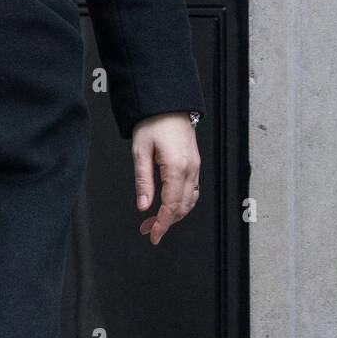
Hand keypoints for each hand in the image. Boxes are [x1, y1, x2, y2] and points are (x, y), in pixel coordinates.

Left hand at [131, 112, 200, 244]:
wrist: (168, 102)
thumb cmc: (153, 122)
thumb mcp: (141, 150)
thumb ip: (143, 181)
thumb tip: (143, 206)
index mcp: (177, 167)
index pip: (171, 206)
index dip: (162, 224)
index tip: (152, 235)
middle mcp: (190, 169)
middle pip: (182, 207)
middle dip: (166, 222)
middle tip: (147, 230)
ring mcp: (195, 166)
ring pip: (190, 201)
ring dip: (174, 214)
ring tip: (155, 220)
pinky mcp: (195, 163)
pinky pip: (192, 190)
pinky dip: (182, 202)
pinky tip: (169, 205)